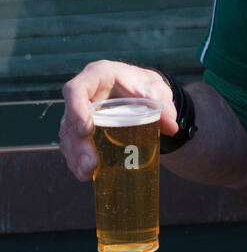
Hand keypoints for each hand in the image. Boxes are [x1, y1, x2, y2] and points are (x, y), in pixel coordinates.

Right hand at [59, 61, 176, 182]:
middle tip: (91, 164)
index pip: (76, 89)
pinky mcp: (80, 130)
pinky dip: (78, 162)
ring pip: (68, 137)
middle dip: (78, 144)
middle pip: (69, 120)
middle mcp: (83, 95)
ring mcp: (78, 113)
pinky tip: (87, 175)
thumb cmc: (144, 86)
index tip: (86, 130)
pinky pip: (73, 147)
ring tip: (88, 174)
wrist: (140, 93)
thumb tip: (171, 127)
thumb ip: (163, 103)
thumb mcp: (156, 89)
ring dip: (76, 158)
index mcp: (97, 76)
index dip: (76, 108)